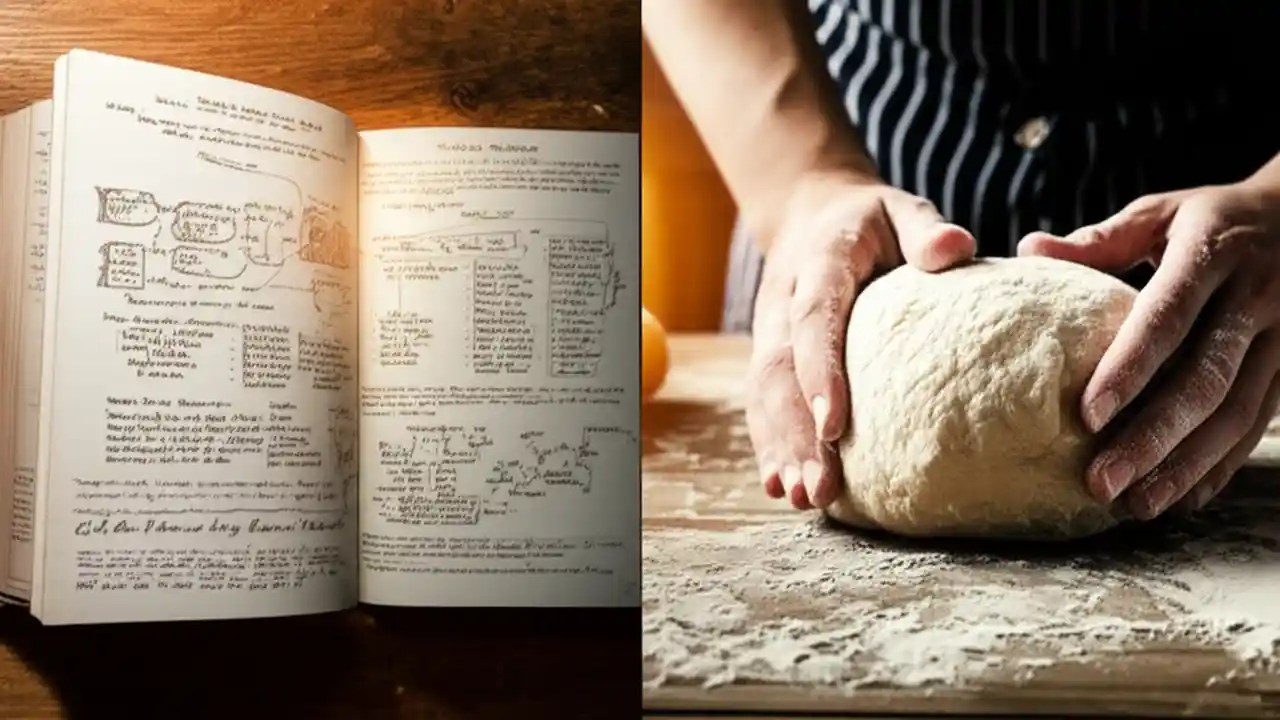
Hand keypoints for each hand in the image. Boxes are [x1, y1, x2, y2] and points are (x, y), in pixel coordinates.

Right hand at [747, 174, 975, 508]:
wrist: (812, 214)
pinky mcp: (769, 355)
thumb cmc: (871, 221)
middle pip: (778, 372)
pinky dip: (771, 446)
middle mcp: (783, 302)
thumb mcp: (901, 208)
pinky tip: (784, 488)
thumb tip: (956, 249)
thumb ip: (924, 228)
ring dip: (780, 449)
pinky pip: (763, 404)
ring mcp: (769, 332)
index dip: (818, 371)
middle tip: (819, 488)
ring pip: (764, 395)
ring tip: (802, 499)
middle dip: (794, 433)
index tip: (834, 425)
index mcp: (817, 264)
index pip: (813, 320)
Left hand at [1018, 180, 1279, 519]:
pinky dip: (1220, 466)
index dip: (1130, 367)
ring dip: (1184, 465)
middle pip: (1203, 380)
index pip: (1168, 317)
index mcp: (1212, 255)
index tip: (1087, 415)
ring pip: (1235, 414)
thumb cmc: (1213, 219)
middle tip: (1100, 480)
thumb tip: (1031, 250)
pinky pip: (1256, 425)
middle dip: (1151, 437)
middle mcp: (1255, 300)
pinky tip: (1181, 498)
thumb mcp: (1162, 214)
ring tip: (1134, 504)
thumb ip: (1102, 240)